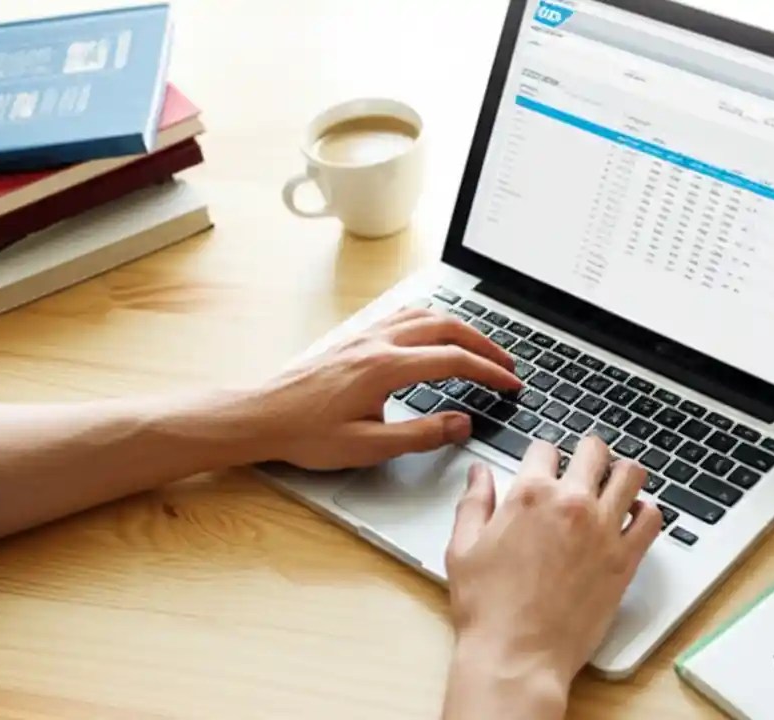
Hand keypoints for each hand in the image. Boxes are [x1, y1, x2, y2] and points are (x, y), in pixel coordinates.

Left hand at [242, 308, 520, 468]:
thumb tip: (461, 424)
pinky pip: (405, 316)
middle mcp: (378, 343)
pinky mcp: (356, 338)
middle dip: (484, 344)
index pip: (453, 361)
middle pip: (447, 327)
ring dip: (461, 328)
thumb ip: (421, 435)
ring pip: (426, 314)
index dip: (489, 372)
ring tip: (481, 348)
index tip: (510, 384)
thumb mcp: (368, 447)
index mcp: (385, 368)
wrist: (262, 416)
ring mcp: (366, 336)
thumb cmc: (307, 434)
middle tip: (507, 364)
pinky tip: (437, 334)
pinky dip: (434, 321)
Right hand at [442, 438, 663, 718]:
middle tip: (585, 466)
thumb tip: (479, 473)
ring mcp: (602, 529)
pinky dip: (646, 511)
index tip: (545, 468)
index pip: (545, 449)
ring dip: (622, 474)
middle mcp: (570, 504)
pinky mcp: (624, 558)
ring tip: (613, 485)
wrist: (517, 655)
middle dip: (588, 453)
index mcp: (529, 495)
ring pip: (631, 474)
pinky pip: (652, 518)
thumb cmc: (488, 609)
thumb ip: (474, 503)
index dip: (543, 456)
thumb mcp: (463, 548)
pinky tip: (632, 518)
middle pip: (593, 450)